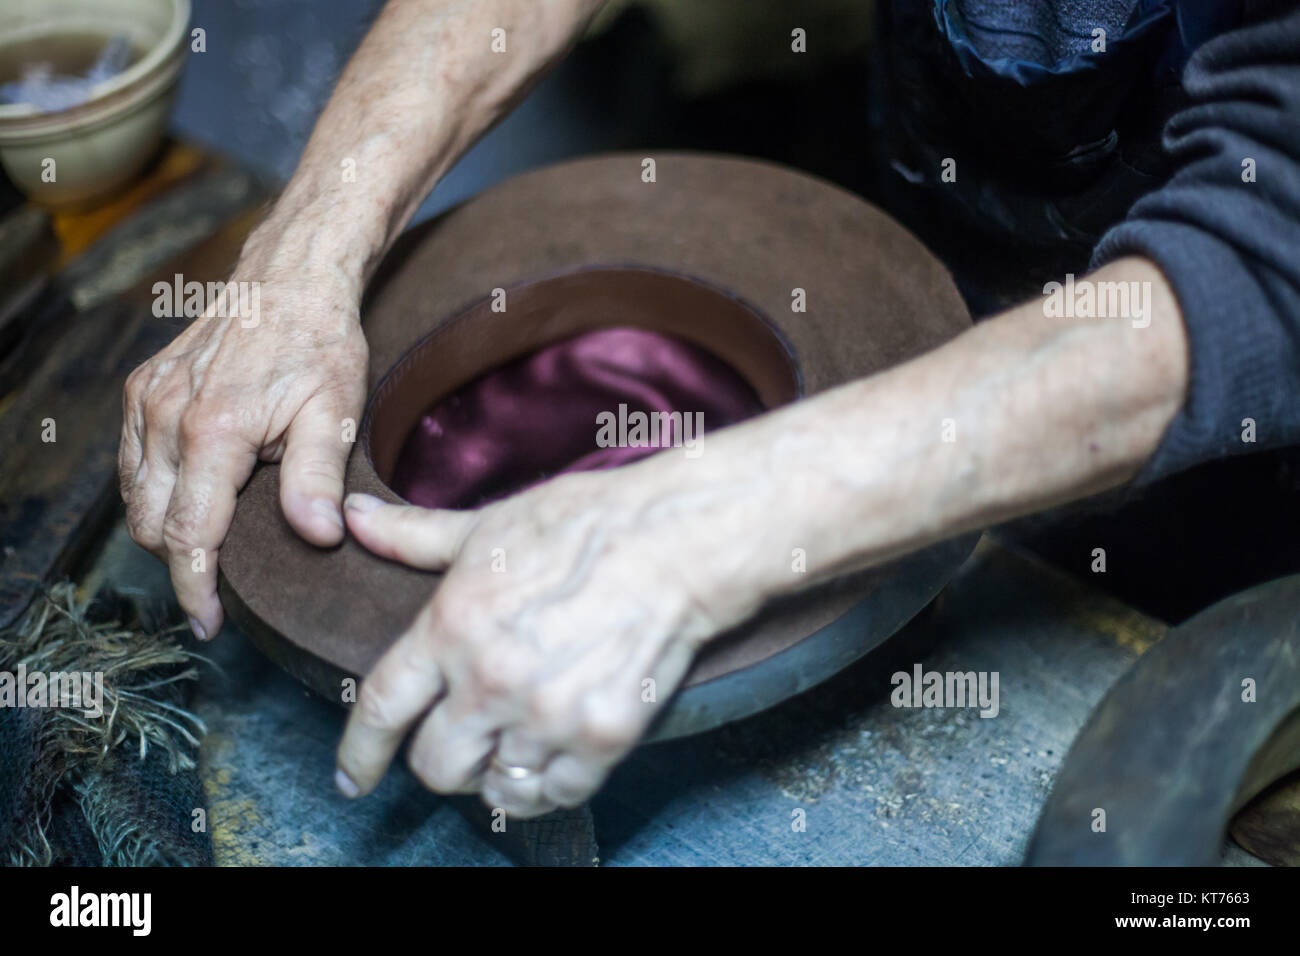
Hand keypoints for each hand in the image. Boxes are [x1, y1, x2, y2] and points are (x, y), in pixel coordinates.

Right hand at [119, 229, 367, 640]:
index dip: (195, 588)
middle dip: (181, 565)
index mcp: (215, 430)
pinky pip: (130, 462)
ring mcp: (146, 401)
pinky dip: (152, 492)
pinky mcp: (139, 390)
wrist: (289, 279)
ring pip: (134, 497)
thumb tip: (318, 536)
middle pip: (152, 525)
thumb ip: (319, 478)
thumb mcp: (337, 413)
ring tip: (208, 549)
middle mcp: (166, 417)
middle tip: (220, 590)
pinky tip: (191, 499)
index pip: (190, 535)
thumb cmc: (320, 345)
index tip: (209, 624)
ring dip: (165, 531)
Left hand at [334, 463, 762, 817]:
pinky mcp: (603, 737)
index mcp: (452, 626)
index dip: (360, 753)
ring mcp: (548, 714)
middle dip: (442, 761)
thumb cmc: (586, 522)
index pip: (382, 709)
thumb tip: (354, 519)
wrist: (677, 540)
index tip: (353, 778)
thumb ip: (416, 536)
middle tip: (464, 743)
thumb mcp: (491, 523)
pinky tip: (556, 756)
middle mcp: (490, 680)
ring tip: (516, 746)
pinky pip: (558, 795)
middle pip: (436, 766)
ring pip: (497, 789)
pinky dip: (552, 785)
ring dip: (500, 774)